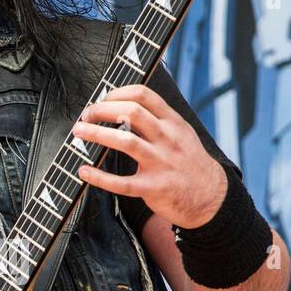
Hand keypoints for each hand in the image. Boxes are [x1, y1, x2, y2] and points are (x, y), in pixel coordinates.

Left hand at [71, 83, 227, 228]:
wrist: (211, 197)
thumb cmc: (189, 163)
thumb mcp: (181, 133)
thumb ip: (158, 119)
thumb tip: (122, 106)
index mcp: (173, 122)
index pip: (143, 95)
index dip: (116, 92)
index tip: (101, 99)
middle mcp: (167, 139)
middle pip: (132, 112)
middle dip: (102, 110)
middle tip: (85, 116)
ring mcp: (161, 163)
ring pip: (125, 142)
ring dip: (97, 134)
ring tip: (79, 132)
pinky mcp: (154, 188)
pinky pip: (121, 182)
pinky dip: (99, 176)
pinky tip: (84, 171)